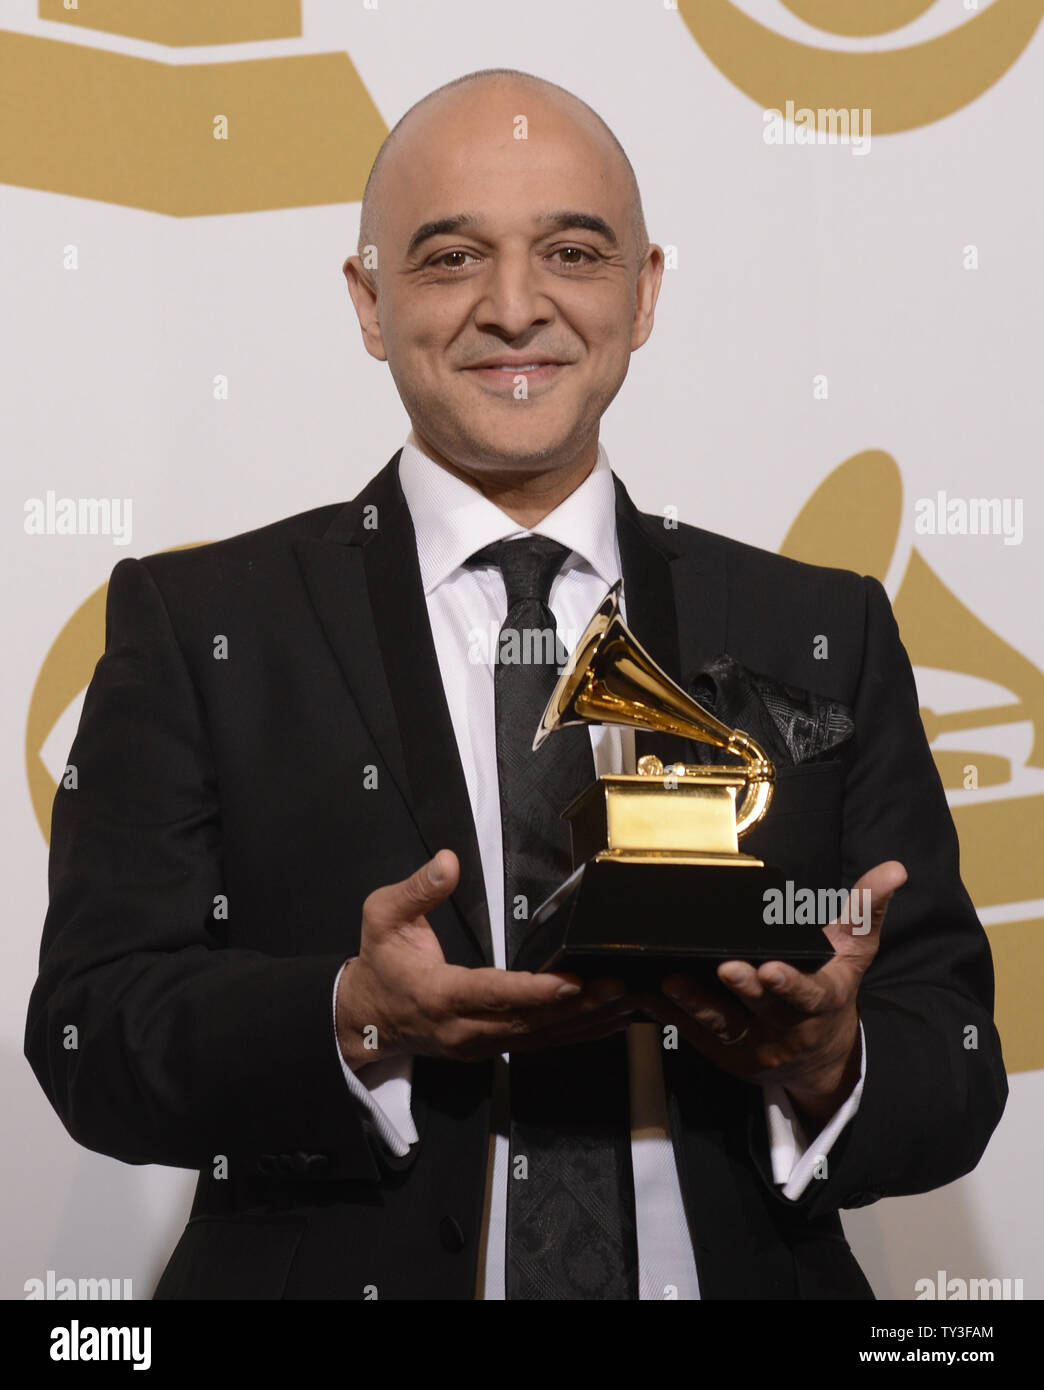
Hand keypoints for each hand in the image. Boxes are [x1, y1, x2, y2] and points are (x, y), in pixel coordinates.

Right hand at [335, 849, 638, 1069]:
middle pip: (527, 1021)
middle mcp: (463, 1028)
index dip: (531, 990)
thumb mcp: (383, 916)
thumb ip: (417, 890)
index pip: (491, 993)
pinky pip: (539, 1043)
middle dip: (577, 1005)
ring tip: (625, 1000)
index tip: (569, 981)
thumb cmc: (379, 964)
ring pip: (540, 1037)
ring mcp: (480, 1045)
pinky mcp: (492, 1048)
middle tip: (618, 985)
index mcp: (438, 995)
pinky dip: (576, 1033)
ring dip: (585, 1021)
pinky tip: (607, 1021)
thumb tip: (448, 862)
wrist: (367, 1018)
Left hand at [641, 861, 907, 1127]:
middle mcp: (787, 1030)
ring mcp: (753, 1046)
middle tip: (723, 966)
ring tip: (670, 981)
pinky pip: (692, 1033)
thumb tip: (895, 869)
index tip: (770, 968)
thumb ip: (867, 910)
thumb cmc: (831, 990)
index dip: (788, 985)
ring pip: (720, 1025)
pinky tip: (645, 992)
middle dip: (742, 989)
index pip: (807, 996)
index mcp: (820, 1003)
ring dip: (695, 1003)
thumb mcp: (854, 953)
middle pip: (762, 1010)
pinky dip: (669, 1014)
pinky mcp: (723, 1053)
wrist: (821, 1058)